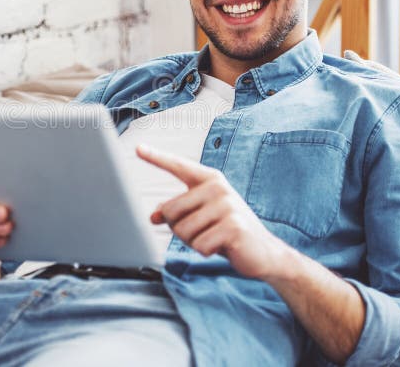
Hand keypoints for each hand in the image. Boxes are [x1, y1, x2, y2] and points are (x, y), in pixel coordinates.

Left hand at [136, 144, 289, 280]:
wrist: (262, 252)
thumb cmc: (226, 230)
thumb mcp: (199, 217)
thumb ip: (176, 212)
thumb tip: (153, 216)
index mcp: (209, 180)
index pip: (178, 166)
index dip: (156, 157)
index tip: (138, 148)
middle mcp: (218, 187)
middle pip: (171, 210)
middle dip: (179, 229)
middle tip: (202, 232)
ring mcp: (227, 205)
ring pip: (183, 231)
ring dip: (193, 242)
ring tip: (214, 238)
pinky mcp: (234, 227)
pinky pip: (200, 245)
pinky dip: (206, 251)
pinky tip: (222, 247)